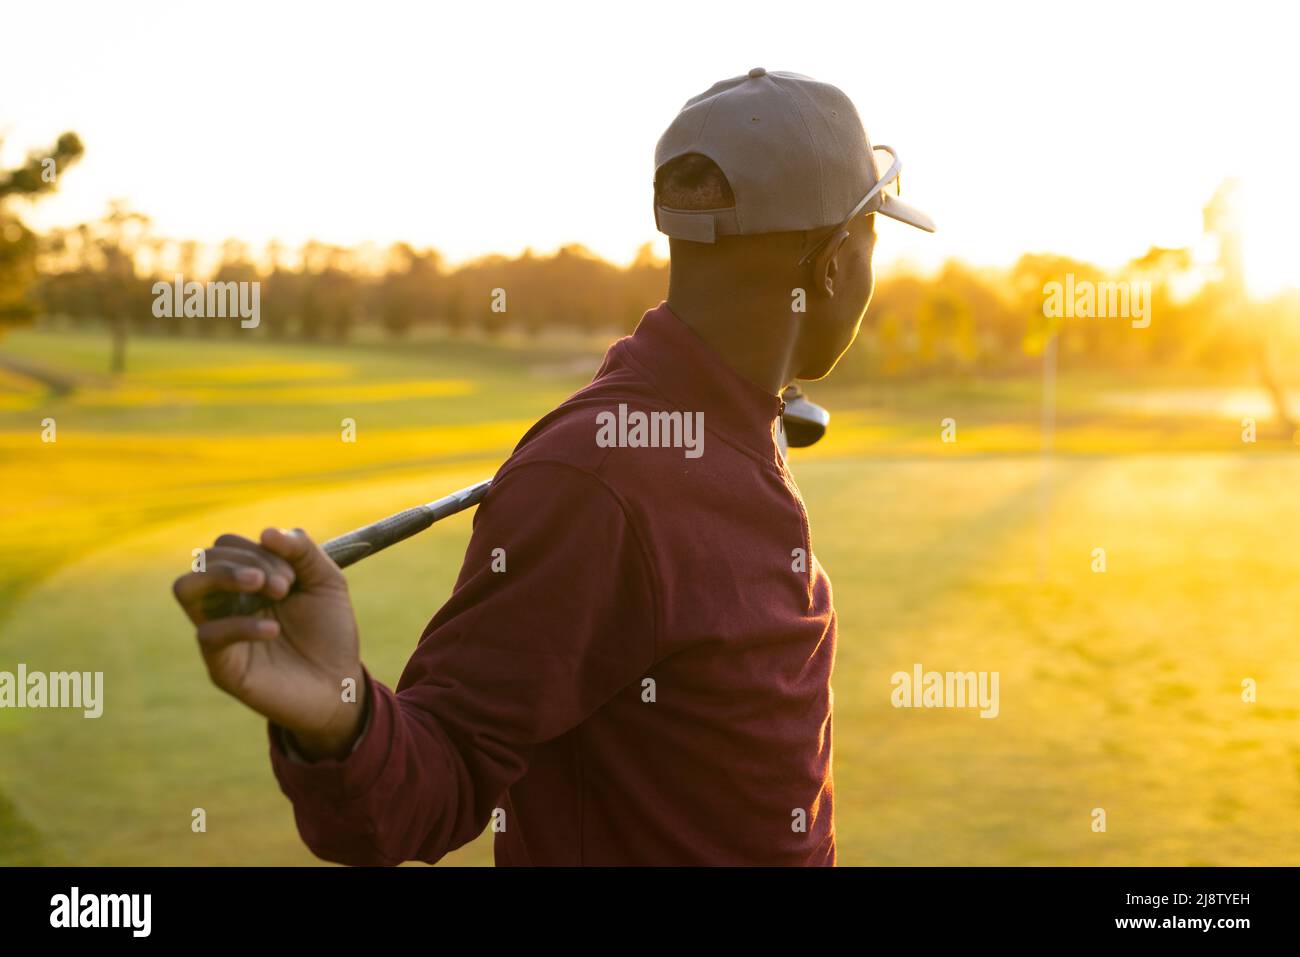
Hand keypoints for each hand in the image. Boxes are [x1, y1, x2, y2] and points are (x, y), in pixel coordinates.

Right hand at [172, 527, 366, 758]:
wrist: (339, 685)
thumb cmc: (329, 632)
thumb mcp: (327, 582)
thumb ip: (303, 550)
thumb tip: (265, 531)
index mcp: (247, 579)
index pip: (228, 545)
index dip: (260, 550)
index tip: (295, 574)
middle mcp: (226, 601)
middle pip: (206, 558)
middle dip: (249, 561)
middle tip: (285, 586)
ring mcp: (219, 631)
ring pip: (185, 587)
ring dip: (225, 576)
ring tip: (267, 588)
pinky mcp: (221, 665)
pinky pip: (209, 635)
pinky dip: (242, 625)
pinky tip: (273, 630)